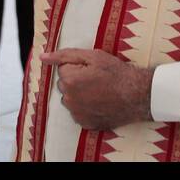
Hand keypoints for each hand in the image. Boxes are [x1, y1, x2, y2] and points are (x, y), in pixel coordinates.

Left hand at [39, 48, 153, 130]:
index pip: (62, 69)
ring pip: (71, 98)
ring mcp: (77, 114)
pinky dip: (85, 107)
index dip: (77, 66)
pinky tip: (100, 102)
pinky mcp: (85, 124)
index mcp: (69, 81)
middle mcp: (69, 100)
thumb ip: (65, 56)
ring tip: (99, 91)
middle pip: (65, 84)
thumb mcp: (93, 56)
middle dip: (76, 80)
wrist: (137, 95)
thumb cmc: (116, 73)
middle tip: (96, 79)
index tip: (92, 69)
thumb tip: (43, 57)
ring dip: (79, 94)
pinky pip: (78, 111)